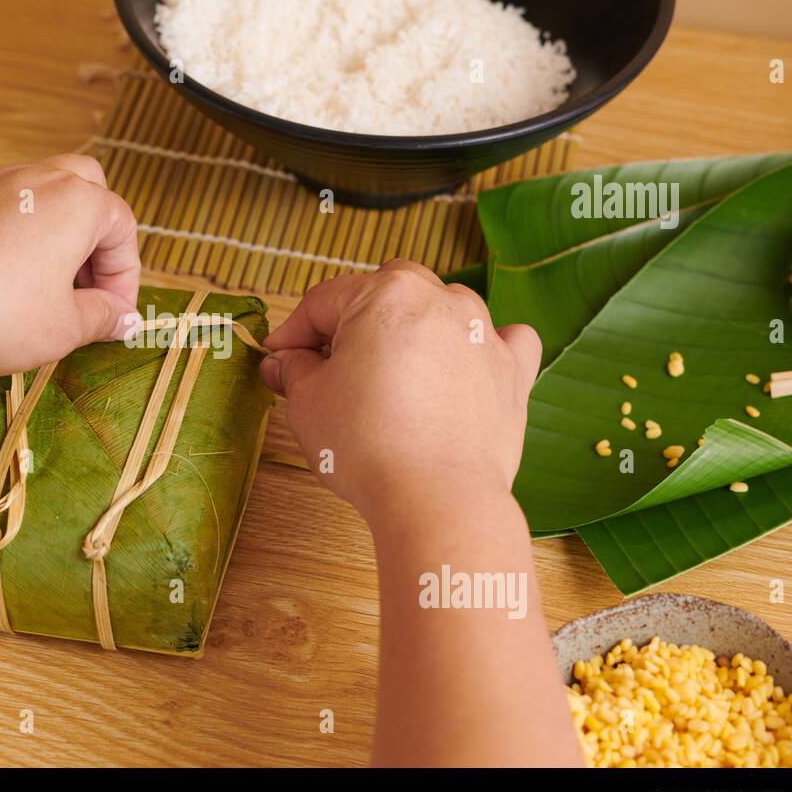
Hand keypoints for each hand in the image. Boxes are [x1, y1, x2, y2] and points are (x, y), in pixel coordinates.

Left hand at [0, 154, 140, 374]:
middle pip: (91, 192)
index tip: (113, 317)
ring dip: (58, 237)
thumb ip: (102, 319)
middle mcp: (42, 179)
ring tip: (47, 288)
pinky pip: (8, 209)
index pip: (123, 232)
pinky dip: (20, 238)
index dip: (125, 280)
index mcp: (80, 202)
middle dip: (97, 240)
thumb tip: (124, 318)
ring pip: (46, 196)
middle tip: (86, 287)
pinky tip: (4, 282)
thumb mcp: (62, 328)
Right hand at [259, 261, 541, 517]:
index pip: (322, 301)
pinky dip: (481, 345)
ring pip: (441, 308)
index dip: (292, 331)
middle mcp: (441, 300)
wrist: (436, 498)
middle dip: (351, 323)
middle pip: (383, 293)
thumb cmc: (367, 446)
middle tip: (328, 365)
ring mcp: (483, 333)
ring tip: (390, 371)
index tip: (280, 357)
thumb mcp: (308, 402)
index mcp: (384, 295)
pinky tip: (463, 363)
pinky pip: (504, 339)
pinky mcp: (511, 371)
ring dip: (413, 329)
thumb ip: (295, 370)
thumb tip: (284, 361)